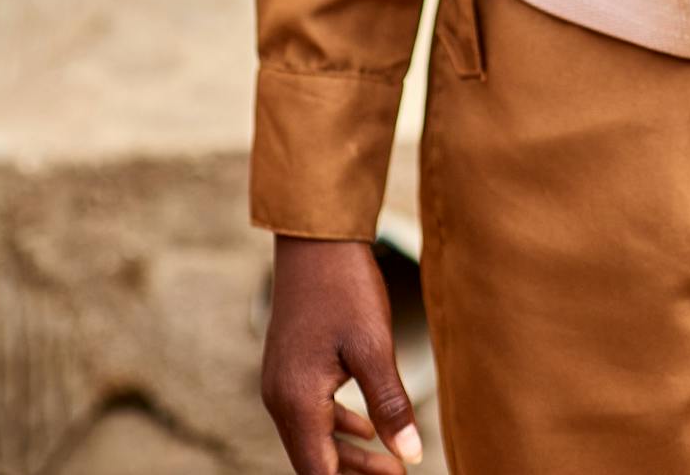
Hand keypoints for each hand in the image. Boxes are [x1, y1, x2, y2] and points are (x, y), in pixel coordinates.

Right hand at [261, 236, 424, 473]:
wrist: (316, 238)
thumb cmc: (346, 287)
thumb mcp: (374, 346)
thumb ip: (389, 405)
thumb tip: (411, 455)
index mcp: (296, 400)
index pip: (318, 473)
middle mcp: (279, 398)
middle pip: (314, 460)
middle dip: (355, 473)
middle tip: (399, 474)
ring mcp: (279, 382)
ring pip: (312, 437)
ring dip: (348, 453)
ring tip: (390, 462)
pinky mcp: (288, 367)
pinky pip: (309, 413)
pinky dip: (337, 426)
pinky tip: (365, 428)